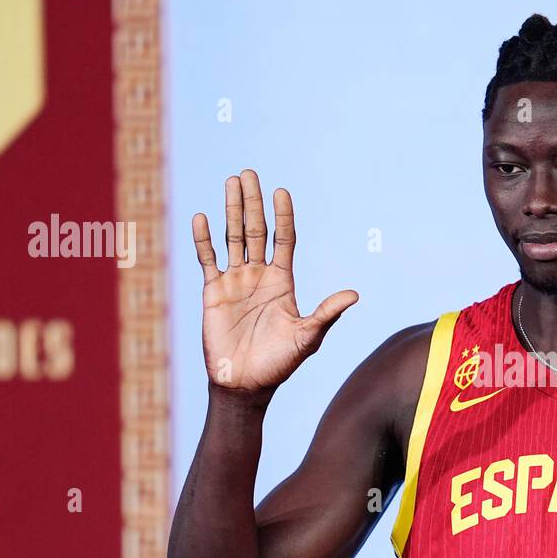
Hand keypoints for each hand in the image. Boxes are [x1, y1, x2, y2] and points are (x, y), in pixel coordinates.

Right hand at [191, 169, 356, 393]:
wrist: (245, 384)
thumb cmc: (279, 364)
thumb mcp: (307, 337)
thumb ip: (326, 314)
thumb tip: (354, 295)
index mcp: (282, 281)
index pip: (283, 239)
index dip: (282, 216)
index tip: (281, 192)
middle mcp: (259, 275)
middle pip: (255, 230)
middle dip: (252, 202)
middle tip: (248, 173)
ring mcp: (235, 281)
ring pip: (231, 238)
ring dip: (230, 210)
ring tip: (230, 182)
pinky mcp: (213, 292)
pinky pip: (207, 260)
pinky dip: (204, 240)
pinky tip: (202, 218)